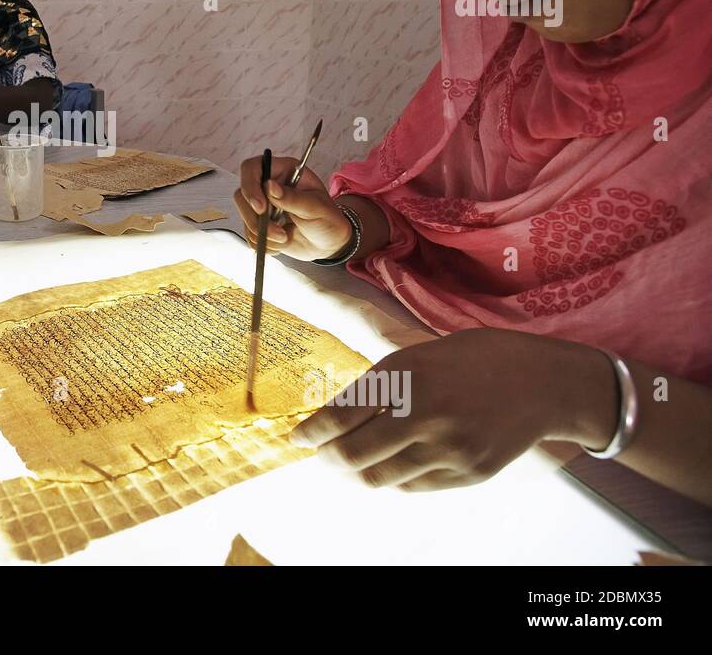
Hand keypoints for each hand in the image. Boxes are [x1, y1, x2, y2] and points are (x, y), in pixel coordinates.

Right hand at [233, 155, 352, 259]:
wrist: (328, 242)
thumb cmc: (328, 219)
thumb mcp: (316, 207)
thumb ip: (293, 198)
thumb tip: (270, 186)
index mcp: (283, 171)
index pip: (253, 168)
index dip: (250, 185)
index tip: (261, 208)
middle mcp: (268, 186)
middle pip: (242, 194)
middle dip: (257, 218)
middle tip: (279, 232)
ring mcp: (262, 205)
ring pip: (243, 216)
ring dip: (262, 233)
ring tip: (284, 238)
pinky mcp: (259, 224)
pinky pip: (248, 234)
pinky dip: (263, 243)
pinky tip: (281, 243)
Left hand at [289, 328, 616, 491]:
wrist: (543, 381)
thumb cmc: (477, 358)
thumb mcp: (421, 355)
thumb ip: (382, 386)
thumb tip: (337, 417)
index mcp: (406, 376)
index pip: (339, 416)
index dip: (310, 433)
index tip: (297, 438)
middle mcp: (423, 415)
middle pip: (352, 456)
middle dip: (327, 458)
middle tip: (320, 453)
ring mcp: (447, 449)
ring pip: (380, 478)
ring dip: (357, 472)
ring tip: (351, 461)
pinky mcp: (467, 473)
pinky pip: (413, 486)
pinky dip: (393, 478)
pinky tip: (392, 463)